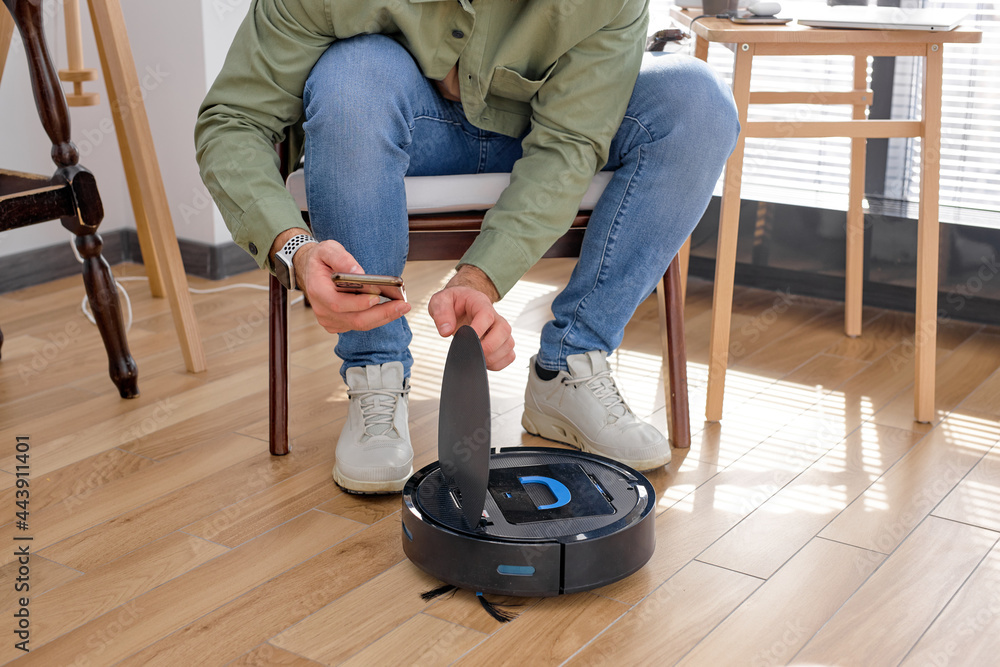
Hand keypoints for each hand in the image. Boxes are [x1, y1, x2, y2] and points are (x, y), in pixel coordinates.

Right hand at [294, 239, 409, 333]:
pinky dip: (377, 319)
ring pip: (360, 324)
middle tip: (403, 305)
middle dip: (381, 314)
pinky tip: (392, 309)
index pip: (338, 304)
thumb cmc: (321, 259)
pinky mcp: (339, 324)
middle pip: (355, 319)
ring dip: (384, 317)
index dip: (358, 303)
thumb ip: (341, 258)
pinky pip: (360, 325)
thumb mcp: (327, 249)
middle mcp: (323, 310)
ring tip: (403, 307)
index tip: (377, 297)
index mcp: (317, 291)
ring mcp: (330, 320)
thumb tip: (358, 272)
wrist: (311, 270)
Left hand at [427, 266, 514, 370]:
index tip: (466, 341)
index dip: (478, 330)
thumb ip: (441, 313)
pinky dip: (498, 364)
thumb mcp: (440, 301)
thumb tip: (446, 331)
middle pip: (504, 330)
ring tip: (475, 358)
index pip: (487, 315)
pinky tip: (483, 362)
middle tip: (471, 353)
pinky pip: (509, 356)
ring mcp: (501, 330)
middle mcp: (495, 316)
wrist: (462, 304)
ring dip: (493, 357)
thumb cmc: (453, 302)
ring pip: (508, 345)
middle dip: (489, 347)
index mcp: (480, 303)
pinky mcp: (502, 342)